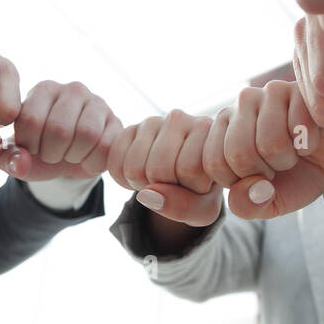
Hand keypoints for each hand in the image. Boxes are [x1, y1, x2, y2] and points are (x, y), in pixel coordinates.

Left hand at [0, 81, 121, 180]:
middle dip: (51, 153)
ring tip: (69, 155)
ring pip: (87, 135)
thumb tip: (20, 163)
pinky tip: (86, 159)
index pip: (31, 120)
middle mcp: (72, 89)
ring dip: (73, 157)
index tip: (32, 148)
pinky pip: (107, 146)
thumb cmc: (41, 150)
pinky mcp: (116, 121)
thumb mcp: (20, 155)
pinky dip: (93, 162)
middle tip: (52, 154)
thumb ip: (9, 159)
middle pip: (60, 129)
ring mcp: (98, 103)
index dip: (29, 145)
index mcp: (43, 89)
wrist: (72, 157)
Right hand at [107, 112, 222, 227]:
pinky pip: (115, 165)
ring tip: (160, 179)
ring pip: (135, 168)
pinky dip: (124, 181)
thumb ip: (185, 206)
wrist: (182, 174)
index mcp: (208, 129)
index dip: (191, 189)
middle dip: (164, 189)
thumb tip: (147, 195)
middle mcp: (180, 117)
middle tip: (176, 182)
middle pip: (159, 169)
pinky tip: (142, 174)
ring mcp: (151, 121)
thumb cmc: (199, 189)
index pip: (190, 169)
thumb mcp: (204, 206)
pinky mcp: (128, 129)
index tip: (199, 182)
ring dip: (143, 186)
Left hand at [200, 81, 323, 219]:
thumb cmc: (298, 176)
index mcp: (221, 128)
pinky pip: (298, 129)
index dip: (242, 184)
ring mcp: (269, 91)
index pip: (213, 164)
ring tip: (295, 149)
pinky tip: (311, 135)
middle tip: (280, 163)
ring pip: (269, 143)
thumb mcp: (269, 202)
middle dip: (267, 172)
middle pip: (239, 153)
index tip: (259, 177)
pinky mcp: (298, 87)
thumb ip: (248, 206)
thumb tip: (249, 191)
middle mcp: (240, 104)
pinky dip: (309, 144)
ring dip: (289, 159)